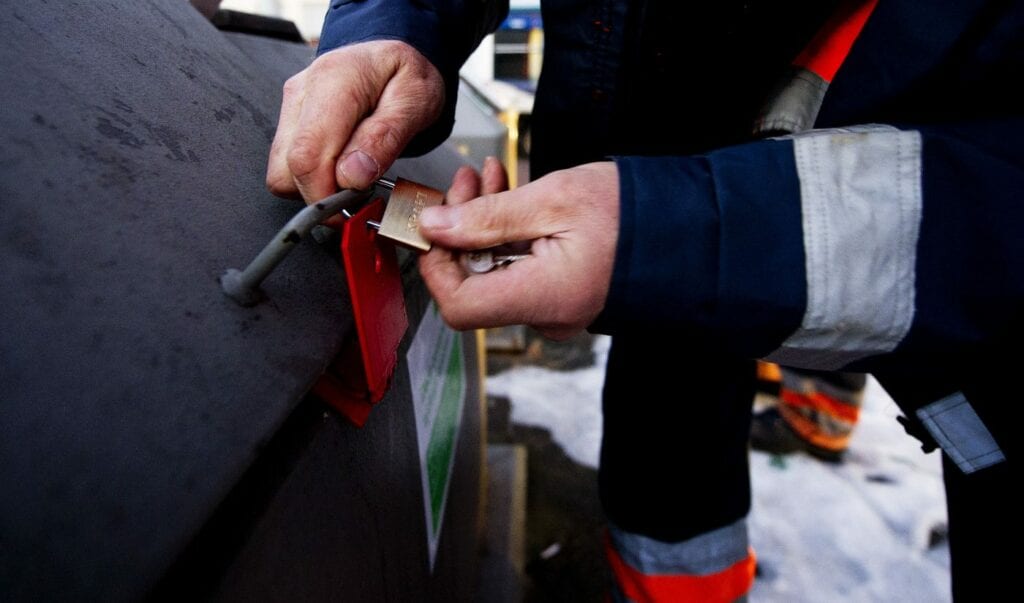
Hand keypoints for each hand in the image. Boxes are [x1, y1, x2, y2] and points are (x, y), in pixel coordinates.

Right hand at [265, 40, 444, 214]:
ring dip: (315, 187)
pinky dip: (313, 177)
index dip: (326, 195)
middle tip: (359, 197)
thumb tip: (351, 177)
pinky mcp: (289, 120)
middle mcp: (303, 91)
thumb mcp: (415, 102)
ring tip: (352, 178)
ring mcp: (291, 105)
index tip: (353, 210)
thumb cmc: (407, 76)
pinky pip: (287, 165)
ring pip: (281, 172)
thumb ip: (384, 138)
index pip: (308, 155)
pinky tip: (340, 168)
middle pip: (286, 169)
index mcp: (334, 81)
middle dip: (321, 196)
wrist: (392, 54)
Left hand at [418, 161, 619, 339]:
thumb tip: (435, 228)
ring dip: (482, 223)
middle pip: (473, 285)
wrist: (689, 228)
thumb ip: (488, 217)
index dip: (437, 265)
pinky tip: (509, 196)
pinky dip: (506, 234)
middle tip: (467, 180)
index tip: (436, 224)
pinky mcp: (561, 296)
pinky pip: (517, 271)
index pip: (459, 306)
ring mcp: (554, 309)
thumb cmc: (632, 213)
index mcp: (545, 297)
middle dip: (460, 229)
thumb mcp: (554, 199)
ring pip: (493, 273)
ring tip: (489, 176)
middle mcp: (547, 315)